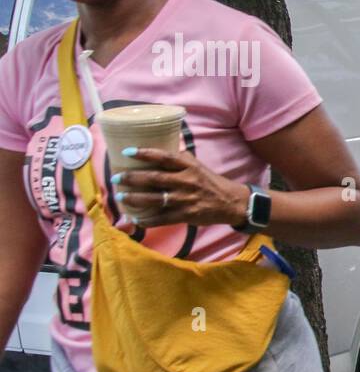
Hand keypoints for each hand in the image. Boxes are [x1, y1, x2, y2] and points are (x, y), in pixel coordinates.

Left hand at [111, 147, 248, 228]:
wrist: (231, 203)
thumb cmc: (211, 182)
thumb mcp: (198, 166)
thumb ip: (180, 159)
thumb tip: (158, 151)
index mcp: (189, 167)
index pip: (164, 157)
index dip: (145, 153)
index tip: (127, 152)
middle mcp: (186, 181)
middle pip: (155, 178)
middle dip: (132, 178)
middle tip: (116, 178)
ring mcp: (186, 200)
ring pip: (155, 199)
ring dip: (135, 199)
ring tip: (120, 197)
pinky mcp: (186, 215)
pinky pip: (162, 218)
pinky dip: (147, 220)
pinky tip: (135, 219)